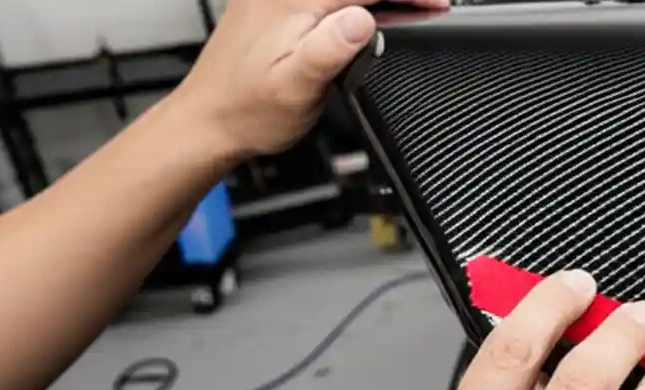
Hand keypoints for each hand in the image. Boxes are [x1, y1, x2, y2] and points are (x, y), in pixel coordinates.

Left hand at [173, 0, 448, 158]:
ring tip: (418, 6)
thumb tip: (364, 18)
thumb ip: (330, 49)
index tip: (437, 2)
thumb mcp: (296, 87)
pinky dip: (359, 2)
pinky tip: (377, 13)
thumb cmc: (248, 112)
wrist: (208, 122)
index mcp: (293, 1)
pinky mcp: (276, 7)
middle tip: (435, 4)